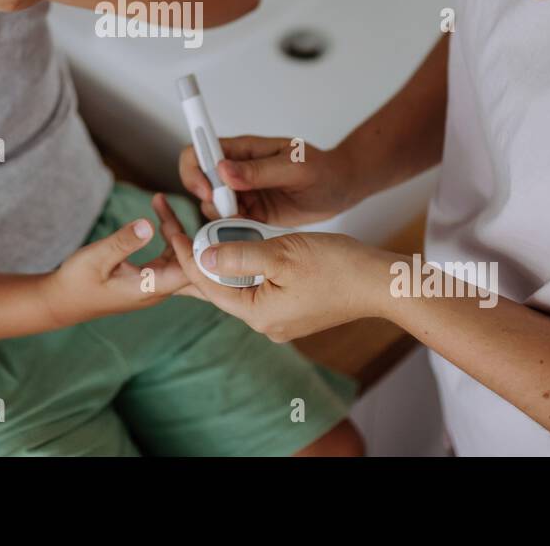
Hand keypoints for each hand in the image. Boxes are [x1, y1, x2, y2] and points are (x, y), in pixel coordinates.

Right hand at [40, 196, 193, 326]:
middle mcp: (159, 288)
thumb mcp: (96, 258)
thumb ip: (123, 242)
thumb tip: (148, 224)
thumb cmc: (77, 282)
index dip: (189, 246)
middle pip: (189, 260)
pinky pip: (168, 255)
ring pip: (180, 255)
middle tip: (164, 204)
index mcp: (150, 288)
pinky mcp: (150, 277)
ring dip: (173, 229)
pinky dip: (167, 235)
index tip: (172, 221)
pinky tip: (159, 217)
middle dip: (184, 229)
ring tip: (158, 201)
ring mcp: (156, 283)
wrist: (63, 301)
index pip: (188, 271)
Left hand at [155, 197, 392, 341]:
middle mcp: (264, 322)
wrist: (378, 283)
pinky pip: (254, 286)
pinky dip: (241, 266)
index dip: (186, 253)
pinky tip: (232, 249)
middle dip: (195, 260)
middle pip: (216, 289)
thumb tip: (201, 256)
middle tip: (174, 233)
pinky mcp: (290, 309)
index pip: (207, 283)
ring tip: (195, 237)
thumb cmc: (337, 266)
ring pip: (235, 286)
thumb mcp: (280, 253)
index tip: (171, 227)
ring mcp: (278, 318)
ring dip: (218, 261)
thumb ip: (237, 255)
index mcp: (258, 314)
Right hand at [178, 134, 354, 226]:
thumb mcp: (293, 167)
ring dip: (222, 217)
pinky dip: (235, 230)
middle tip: (232, 211)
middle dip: (207, 199)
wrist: (339, 189)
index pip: (200, 150)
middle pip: (198, 181)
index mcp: (243, 150)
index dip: (194, 170)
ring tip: (251, 219)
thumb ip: (259, 170)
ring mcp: (242, 193)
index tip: (209, 190)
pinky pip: (230, 223)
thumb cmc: (321, 169)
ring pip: (211, 206)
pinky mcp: (251, 213)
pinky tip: (256, 229)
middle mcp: (236, 170)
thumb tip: (223, 170)